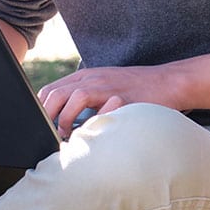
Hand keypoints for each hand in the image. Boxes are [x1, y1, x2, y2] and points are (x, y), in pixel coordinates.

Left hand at [36, 65, 178, 139]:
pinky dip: (79, 116)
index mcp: (87, 77)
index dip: (41, 108)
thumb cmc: (140, 92)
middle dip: (45, 114)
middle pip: (54, 92)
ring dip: (61, 116)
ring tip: (63, 133)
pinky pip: (89, 101)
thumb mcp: (109, 89)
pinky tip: (81, 130)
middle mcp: (92, 77)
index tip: (38, 125)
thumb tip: (72, 123)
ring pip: (69, 95)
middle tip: (46, 132)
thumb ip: (90, 101)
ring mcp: (104, 84)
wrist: (170, 82)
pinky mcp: (117, 94)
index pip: (52, 89)